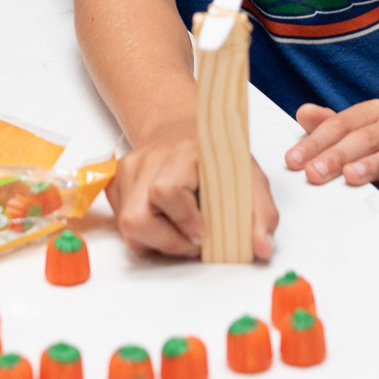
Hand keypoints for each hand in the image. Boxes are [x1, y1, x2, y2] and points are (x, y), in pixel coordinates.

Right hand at [106, 130, 278, 259]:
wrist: (181, 130)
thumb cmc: (216, 157)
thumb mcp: (249, 176)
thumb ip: (261, 212)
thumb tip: (262, 248)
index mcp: (185, 151)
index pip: (167, 190)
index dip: (185, 219)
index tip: (205, 233)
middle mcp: (149, 159)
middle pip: (137, 217)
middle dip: (169, 240)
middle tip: (195, 239)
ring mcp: (128, 171)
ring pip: (127, 226)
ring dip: (157, 240)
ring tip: (181, 231)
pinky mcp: (116, 184)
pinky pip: (122, 224)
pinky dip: (147, 233)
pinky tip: (166, 221)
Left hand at [285, 100, 378, 226]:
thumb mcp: (363, 133)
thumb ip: (333, 126)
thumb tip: (303, 113)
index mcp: (378, 114)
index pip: (343, 123)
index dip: (316, 141)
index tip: (293, 160)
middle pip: (367, 138)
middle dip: (338, 155)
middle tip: (313, 173)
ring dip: (375, 165)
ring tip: (351, 177)